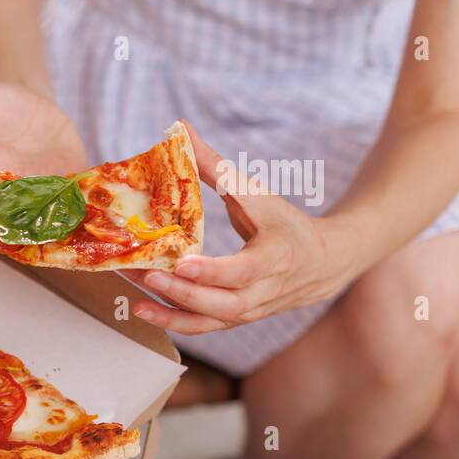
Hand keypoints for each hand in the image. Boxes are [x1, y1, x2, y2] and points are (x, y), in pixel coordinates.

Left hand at [126, 123, 360, 333]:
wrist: (323, 264)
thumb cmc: (283, 223)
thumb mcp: (256, 193)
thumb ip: (216, 167)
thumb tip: (179, 129)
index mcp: (276, 256)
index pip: (243, 270)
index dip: (213, 270)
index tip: (183, 262)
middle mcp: (264, 291)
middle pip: (222, 303)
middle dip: (183, 292)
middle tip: (147, 275)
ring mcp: (250, 312)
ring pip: (210, 322)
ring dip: (170, 314)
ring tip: (136, 302)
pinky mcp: (236, 321)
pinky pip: (204, 328)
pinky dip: (174, 323)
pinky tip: (144, 309)